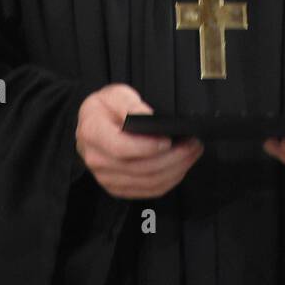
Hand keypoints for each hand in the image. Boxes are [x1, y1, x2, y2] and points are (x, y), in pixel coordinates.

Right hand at [75, 84, 203, 198]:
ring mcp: (107, 178)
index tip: (168, 139)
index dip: (148, 147)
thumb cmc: (105, 108)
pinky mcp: (119, 188)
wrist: (92, 124)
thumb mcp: (114, 94)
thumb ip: (130, 104)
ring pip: (149, 182)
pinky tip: (181, 165)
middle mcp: (97, 160)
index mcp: (92, 133)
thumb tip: (149, 117)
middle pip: (140, 168)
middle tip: (192, 143)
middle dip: (173, 157)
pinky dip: (170, 180)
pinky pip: (149, 190)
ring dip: (176, 169)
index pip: (121, 148)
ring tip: (192, 151)